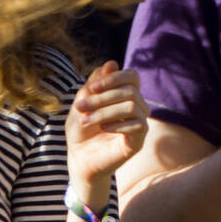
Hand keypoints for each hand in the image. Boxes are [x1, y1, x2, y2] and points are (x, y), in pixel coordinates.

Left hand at [66, 62, 148, 188]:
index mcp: (124, 95)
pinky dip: (117, 124)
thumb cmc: (81, 129)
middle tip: (80, 107)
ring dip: (104, 111)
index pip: (132, 76)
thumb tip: (112, 63)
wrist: (80, 158)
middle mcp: (137, 107)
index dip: (113, 78)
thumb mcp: (82, 102)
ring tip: (86, 121)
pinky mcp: (140, 140)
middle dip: (102, 97)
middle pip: (129, 90)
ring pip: (131, 105)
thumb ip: (95, 84)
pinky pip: (137, 124)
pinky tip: (102, 129)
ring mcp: (140, 123)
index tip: (91, 88)